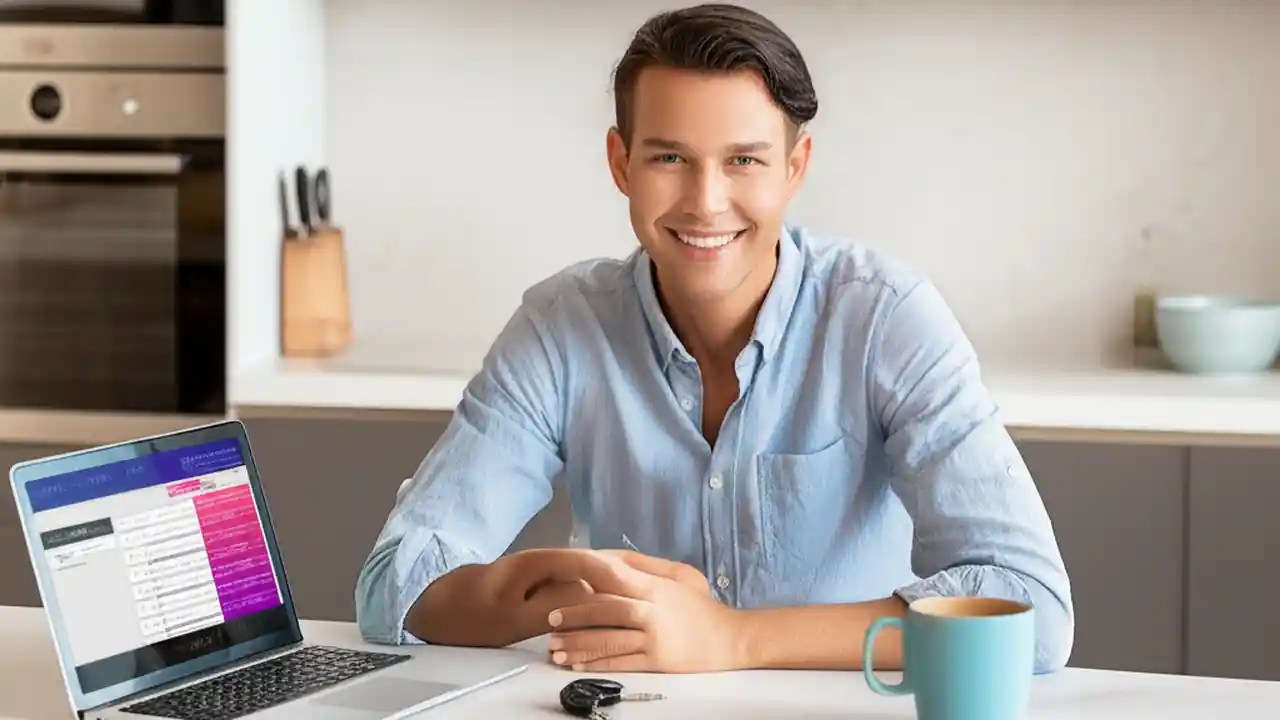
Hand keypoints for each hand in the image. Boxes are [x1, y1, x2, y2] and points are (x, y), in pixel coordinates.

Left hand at [543, 552, 743, 672]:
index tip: (562, 576)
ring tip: (556, 648)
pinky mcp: (657, 662)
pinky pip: (620, 663)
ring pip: (608, 640)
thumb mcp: (680, 578)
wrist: (730, 639)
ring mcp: (654, 638)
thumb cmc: (701, 607)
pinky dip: (596, 664)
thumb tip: (610, 561)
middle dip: (574, 616)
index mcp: (655, 587)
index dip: (586, 574)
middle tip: (550, 620)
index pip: (615, 576)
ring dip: (578, 644)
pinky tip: (578, 664)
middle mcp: (652, 611)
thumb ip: (647, 570)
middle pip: (605, 611)